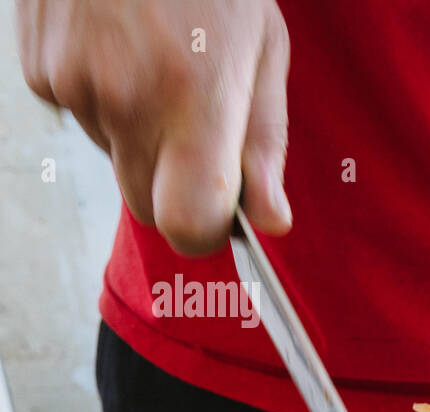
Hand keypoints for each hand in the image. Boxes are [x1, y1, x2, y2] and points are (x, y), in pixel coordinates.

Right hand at [17, 0, 291, 253]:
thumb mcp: (263, 50)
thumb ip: (264, 143)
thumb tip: (271, 220)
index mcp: (194, 99)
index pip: (187, 224)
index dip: (207, 230)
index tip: (224, 213)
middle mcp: (126, 100)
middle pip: (147, 208)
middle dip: (176, 191)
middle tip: (198, 133)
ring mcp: (73, 85)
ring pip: (115, 157)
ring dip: (140, 131)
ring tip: (158, 61)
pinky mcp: (38, 71)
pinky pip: (81, 117)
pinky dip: (102, 98)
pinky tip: (119, 45)